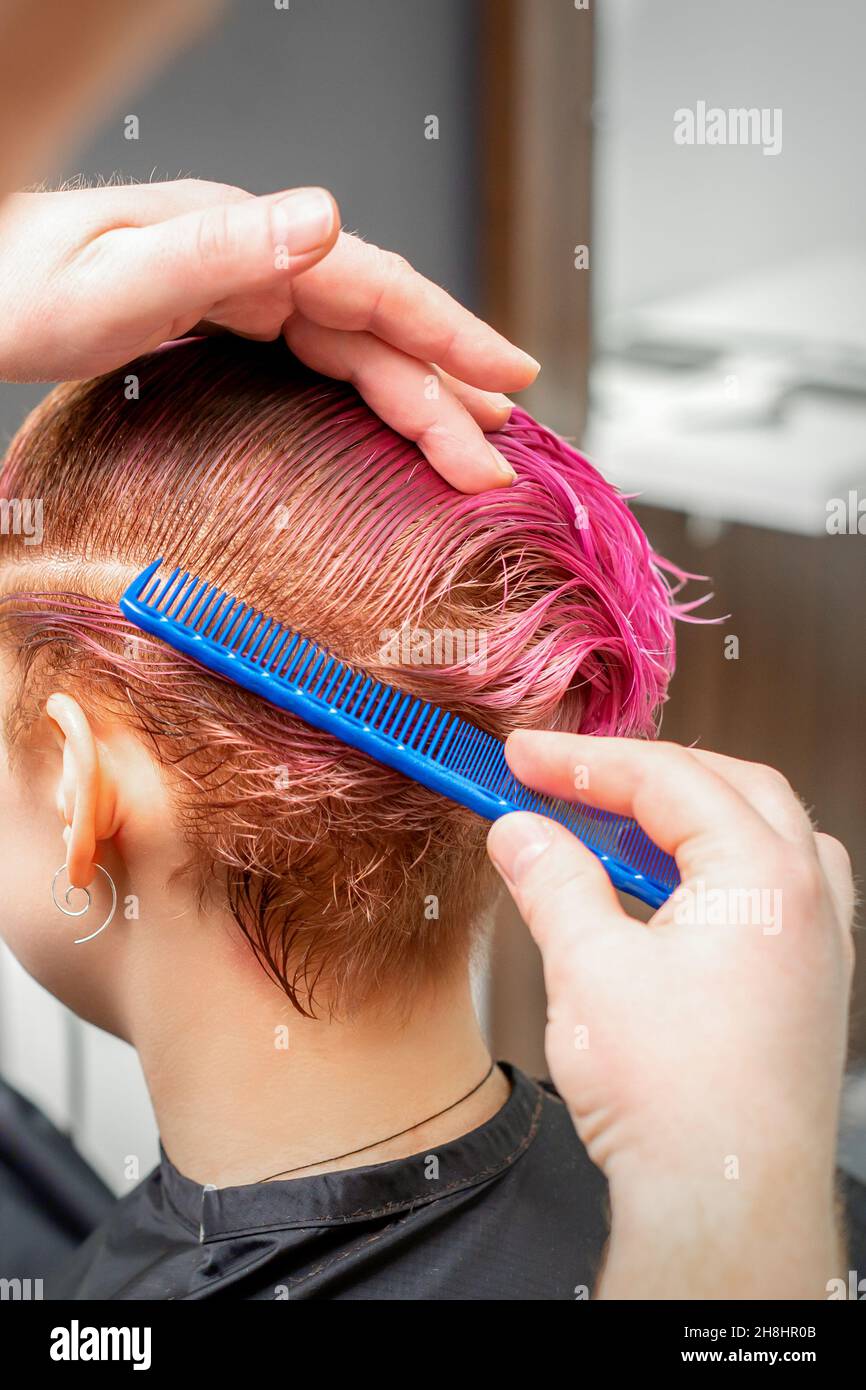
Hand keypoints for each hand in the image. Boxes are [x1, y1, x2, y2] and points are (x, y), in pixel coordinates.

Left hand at [0, 182, 537, 490]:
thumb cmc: (19, 289)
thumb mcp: (115, 278)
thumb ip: (222, 251)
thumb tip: (327, 219)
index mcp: (242, 240)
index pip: (371, 285)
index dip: (448, 332)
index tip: (509, 376)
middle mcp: (253, 256)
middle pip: (374, 323)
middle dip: (446, 384)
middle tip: (499, 447)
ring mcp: (241, 284)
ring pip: (353, 342)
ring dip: (417, 392)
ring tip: (468, 439)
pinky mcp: (224, 315)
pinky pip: (318, 353)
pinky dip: (368, 384)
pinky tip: (390, 408)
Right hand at [487, 731, 854, 1296]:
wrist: (726, 1200)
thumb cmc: (677, 1100)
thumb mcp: (587, 967)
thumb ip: (553, 881)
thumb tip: (522, 833)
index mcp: (762, 874)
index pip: (667, 778)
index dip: (584, 762)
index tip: (525, 759)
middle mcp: (808, 898)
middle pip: (729, 786)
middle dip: (643, 773)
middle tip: (567, 779)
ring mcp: (819, 943)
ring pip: (766, 831)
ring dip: (693, 813)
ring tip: (622, 824)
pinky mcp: (808, 986)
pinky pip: (779, 886)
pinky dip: (723, 864)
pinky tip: (676, 893)